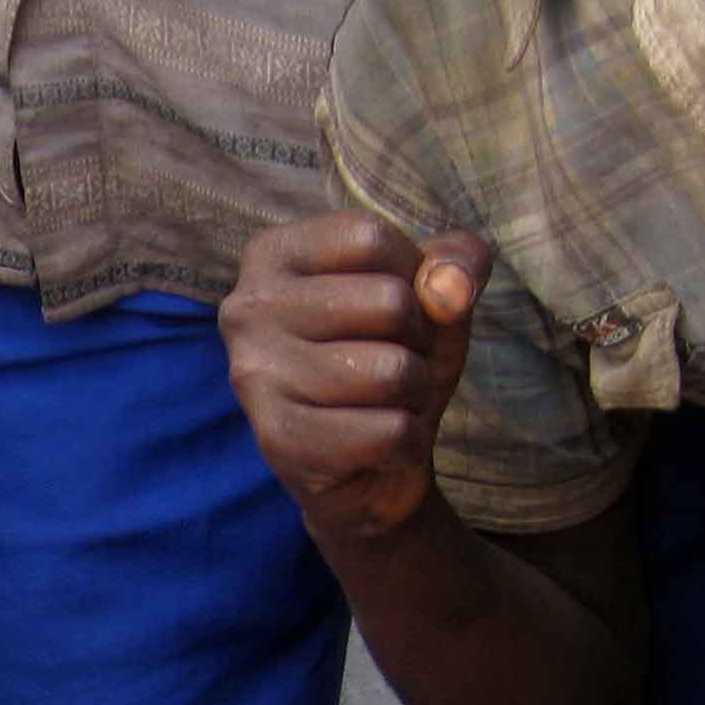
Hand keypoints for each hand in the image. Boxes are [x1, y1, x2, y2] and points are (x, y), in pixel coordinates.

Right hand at [223, 214, 492, 545]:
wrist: (368, 466)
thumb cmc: (392, 358)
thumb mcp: (434, 296)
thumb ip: (458, 261)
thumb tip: (449, 291)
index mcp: (272, 255)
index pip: (371, 238)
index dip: (413, 277)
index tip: (392, 311)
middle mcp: (246, 309)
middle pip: (389, 301)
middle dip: (419, 342)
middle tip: (391, 365)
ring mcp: (255, 376)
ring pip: (392, 372)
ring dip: (414, 394)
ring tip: (384, 403)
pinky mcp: (277, 441)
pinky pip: (389, 432)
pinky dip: (407, 444)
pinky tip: (377, 446)